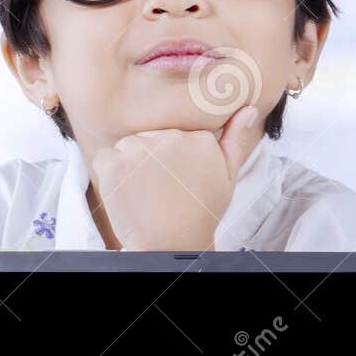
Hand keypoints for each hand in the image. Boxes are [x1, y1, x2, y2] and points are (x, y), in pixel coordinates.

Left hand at [90, 105, 260, 250]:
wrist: (171, 246)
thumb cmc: (199, 214)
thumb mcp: (227, 177)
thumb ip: (234, 140)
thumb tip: (248, 109)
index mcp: (199, 137)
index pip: (174, 136)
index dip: (173, 160)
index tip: (179, 181)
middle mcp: (170, 137)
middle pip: (150, 138)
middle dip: (152, 160)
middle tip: (163, 190)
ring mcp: (140, 149)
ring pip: (127, 146)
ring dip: (130, 165)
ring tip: (146, 193)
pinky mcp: (115, 163)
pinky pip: (106, 158)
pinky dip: (111, 175)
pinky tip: (129, 194)